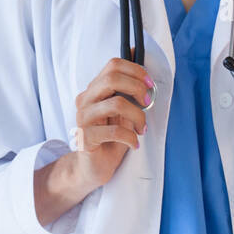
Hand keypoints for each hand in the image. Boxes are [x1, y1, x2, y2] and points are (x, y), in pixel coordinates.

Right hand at [70, 58, 150, 189]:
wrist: (94, 168)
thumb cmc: (111, 139)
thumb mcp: (123, 112)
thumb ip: (128, 92)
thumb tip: (141, 65)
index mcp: (94, 89)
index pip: (113, 65)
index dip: (135, 71)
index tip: (150, 85)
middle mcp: (85, 99)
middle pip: (111, 78)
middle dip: (137, 88)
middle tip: (147, 104)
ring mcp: (83, 118)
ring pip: (116, 103)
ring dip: (137, 116)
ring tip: (142, 129)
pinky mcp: (85, 137)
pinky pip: (114, 131)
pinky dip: (130, 137)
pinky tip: (134, 144)